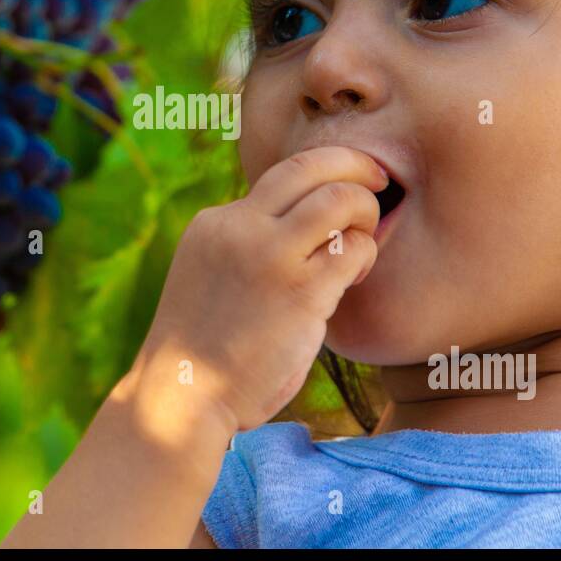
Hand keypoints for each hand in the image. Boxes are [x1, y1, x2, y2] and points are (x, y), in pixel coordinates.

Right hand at [132, 146, 385, 433]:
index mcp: (216, 222)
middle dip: (357, 165)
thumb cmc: (204, 349)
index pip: (283, 175)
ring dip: (366, 212)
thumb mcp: (211, 275)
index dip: (325, 173)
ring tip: (362, 241)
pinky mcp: (300, 293)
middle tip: (380, 182)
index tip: (350, 181)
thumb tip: (304, 229)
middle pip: (311, 165)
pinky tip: (352, 278)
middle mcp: (240, 227)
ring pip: (340, 198)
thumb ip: (248, 246)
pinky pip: (354, 249)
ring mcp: (269, 257)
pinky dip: (365, 255)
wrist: (181, 395)